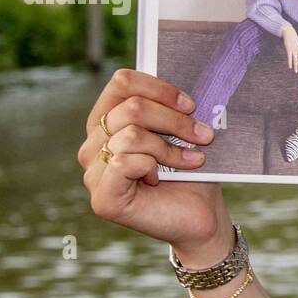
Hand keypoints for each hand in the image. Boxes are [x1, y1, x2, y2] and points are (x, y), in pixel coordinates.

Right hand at [78, 68, 231, 257]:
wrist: (201, 215)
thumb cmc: (189, 172)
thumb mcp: (180, 133)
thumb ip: (169, 109)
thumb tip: (182, 89)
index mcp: (107, 122)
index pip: (122, 82)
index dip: (159, 88)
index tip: (190, 104)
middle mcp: (93, 145)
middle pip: (131, 108)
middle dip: (175, 120)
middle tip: (204, 136)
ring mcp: (93, 174)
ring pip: (131, 135)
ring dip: (170, 147)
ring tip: (193, 161)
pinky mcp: (103, 199)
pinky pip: (123, 163)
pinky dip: (152, 167)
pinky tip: (162, 179)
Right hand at [281, 23, 297, 74]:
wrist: (289, 32)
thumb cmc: (293, 38)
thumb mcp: (297, 43)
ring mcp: (294, 50)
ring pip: (296, 60)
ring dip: (296, 67)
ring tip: (296, 72)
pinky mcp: (288, 49)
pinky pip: (290, 57)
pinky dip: (290, 62)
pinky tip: (290, 67)